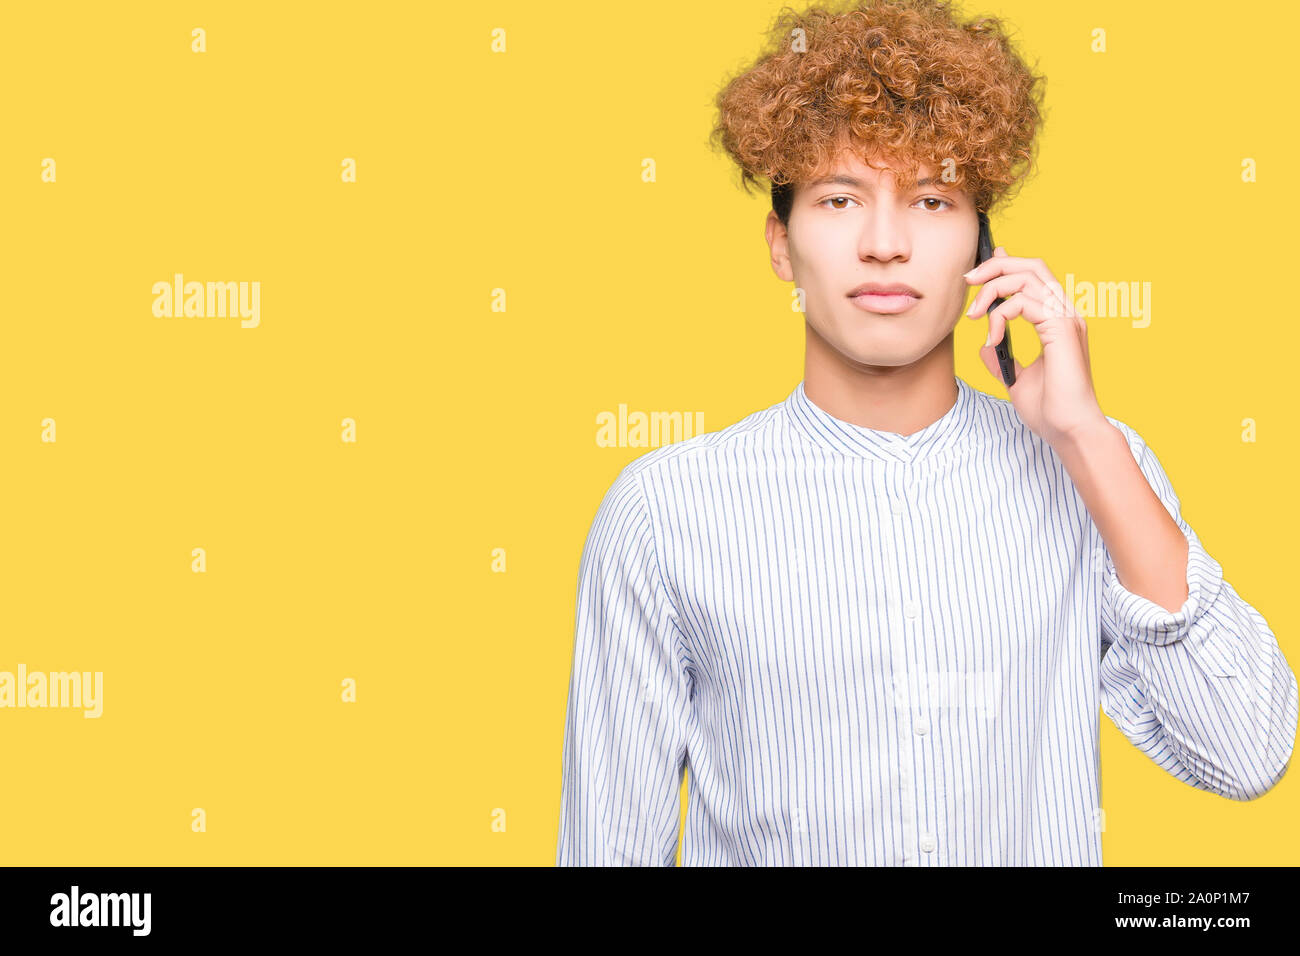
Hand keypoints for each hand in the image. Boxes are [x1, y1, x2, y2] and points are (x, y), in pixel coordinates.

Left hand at [963, 246, 1105, 446]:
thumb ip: (1003, 357)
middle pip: (1032, 266)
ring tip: (974, 316)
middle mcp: (1065, 314)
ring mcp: (1067, 319)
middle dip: (995, 266)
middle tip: (968, 281)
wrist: (1069, 431)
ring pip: (1026, 277)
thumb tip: (986, 345)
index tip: (978, 272)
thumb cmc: (1050, 410)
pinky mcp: (1062, 329)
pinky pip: (1024, 302)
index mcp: (1058, 321)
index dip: (1007, 265)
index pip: (1035, 276)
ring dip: (992, 290)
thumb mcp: (1016, 378)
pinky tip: (992, 339)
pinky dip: (1000, 316)